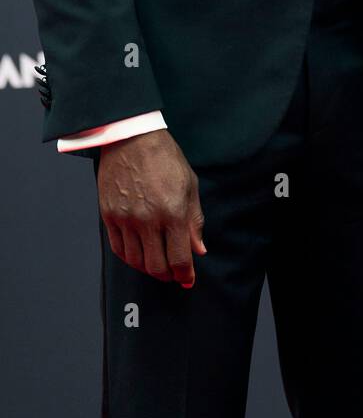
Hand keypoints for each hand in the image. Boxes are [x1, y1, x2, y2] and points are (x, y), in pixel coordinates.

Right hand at [96, 129, 206, 286]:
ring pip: (136, 261)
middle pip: (156, 266)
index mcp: (172, 212)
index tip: (188, 279)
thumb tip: (198, 249)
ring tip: (157, 265)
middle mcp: (148, 220)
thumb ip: (194, 220)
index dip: (185, 274)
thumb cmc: (164, 157)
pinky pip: (118, 249)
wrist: (132, 138)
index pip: (179, 258)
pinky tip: (138, 255)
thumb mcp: (190, 185)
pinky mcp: (109, 216)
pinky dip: (130, 258)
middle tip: (174, 274)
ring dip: (148, 269)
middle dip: (168, 275)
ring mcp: (126, 219)